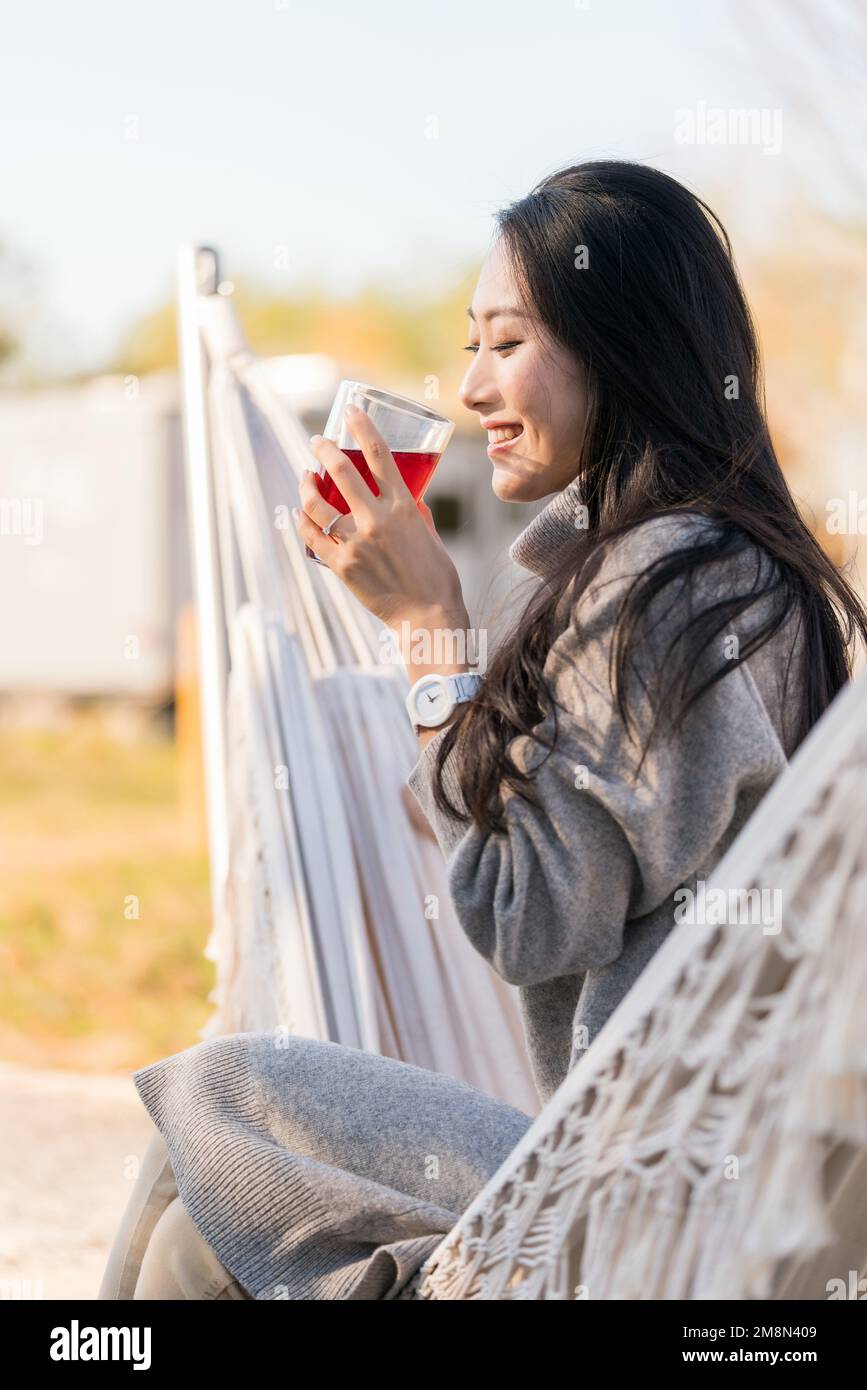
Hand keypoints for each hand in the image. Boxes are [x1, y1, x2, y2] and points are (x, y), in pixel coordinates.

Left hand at [291, 403, 465, 630]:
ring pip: (318, 503)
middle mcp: (378, 519)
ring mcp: (357, 542)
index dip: (361, 426)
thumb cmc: (437, 578)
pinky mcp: (342, 566)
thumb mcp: (432, 537)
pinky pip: (312, 536)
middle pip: (341, 470)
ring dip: (306, 484)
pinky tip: (300, 513)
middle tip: (317, 442)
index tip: (350, 412)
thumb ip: (418, 515)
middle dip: (324, 449)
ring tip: (305, 477)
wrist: (428, 617)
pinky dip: (302, 521)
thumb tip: (411, 501)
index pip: (379, 454)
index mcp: (405, 506)